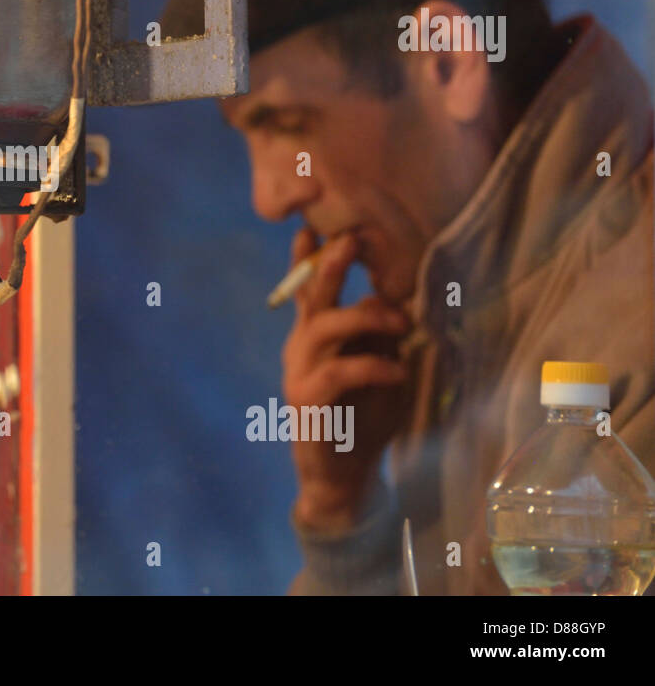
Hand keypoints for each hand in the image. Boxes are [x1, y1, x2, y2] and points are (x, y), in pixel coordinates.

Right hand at [282, 227, 411, 531]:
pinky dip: (371, 366)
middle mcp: (300, 346)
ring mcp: (298, 372)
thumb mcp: (376, 368)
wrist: (342, 475)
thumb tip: (392, 302)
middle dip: (329, 264)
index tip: (311, 225)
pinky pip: (338, 372)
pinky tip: (396, 371)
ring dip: (365, 317)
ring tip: (401, 322)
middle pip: (311, 296)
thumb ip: (377, 337)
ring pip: (323, 327)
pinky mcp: (306, 401)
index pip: (308, 288)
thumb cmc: (362, 417)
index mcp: (314, 335)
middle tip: (351, 239)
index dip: (307, 257)